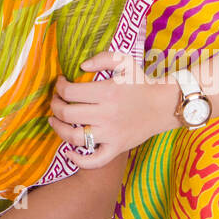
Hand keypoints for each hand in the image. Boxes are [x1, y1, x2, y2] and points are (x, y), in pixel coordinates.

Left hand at [48, 50, 178, 169]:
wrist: (165, 105)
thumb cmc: (142, 82)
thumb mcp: (125, 61)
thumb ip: (102, 58)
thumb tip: (81, 67)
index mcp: (106, 92)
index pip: (70, 92)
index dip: (59, 86)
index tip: (60, 83)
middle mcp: (107, 114)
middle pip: (67, 113)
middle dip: (55, 105)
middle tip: (55, 100)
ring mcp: (111, 134)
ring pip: (75, 138)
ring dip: (58, 129)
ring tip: (54, 121)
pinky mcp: (117, 148)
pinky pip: (95, 161)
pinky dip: (79, 161)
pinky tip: (69, 153)